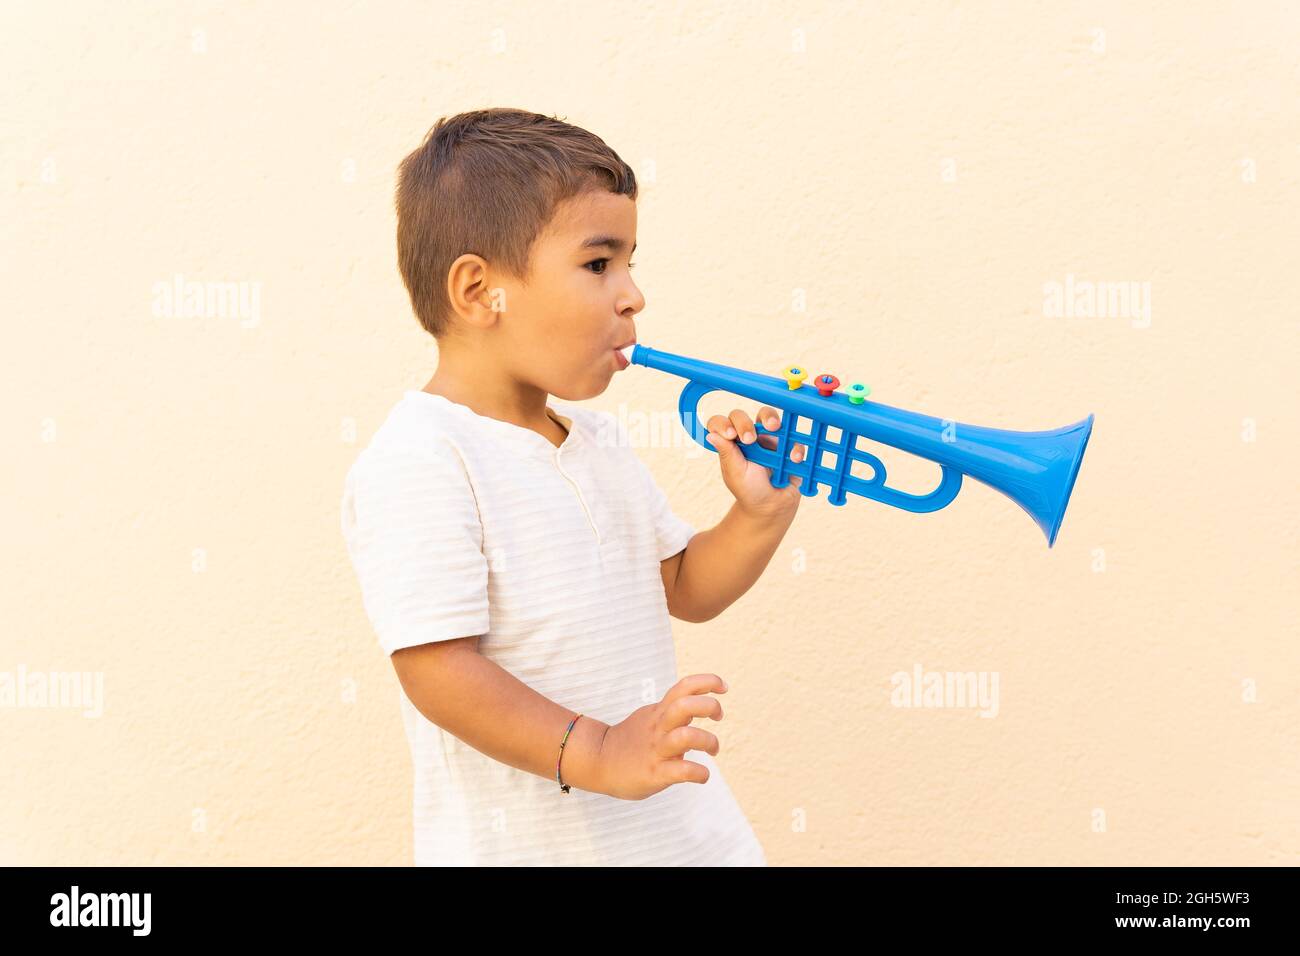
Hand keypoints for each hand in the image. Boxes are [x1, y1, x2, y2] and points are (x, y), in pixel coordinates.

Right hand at [596, 674, 727, 800]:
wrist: (598, 762)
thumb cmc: (630, 741)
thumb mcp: (651, 717)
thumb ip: (674, 710)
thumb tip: (701, 705)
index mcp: (659, 712)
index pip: (685, 686)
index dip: (708, 681)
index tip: (723, 688)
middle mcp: (659, 727)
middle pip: (686, 705)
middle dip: (709, 706)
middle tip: (718, 716)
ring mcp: (657, 750)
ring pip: (687, 737)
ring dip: (709, 741)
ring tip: (712, 749)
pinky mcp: (655, 773)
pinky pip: (683, 771)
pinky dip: (700, 773)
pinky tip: (701, 775)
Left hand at [705, 405, 805, 519]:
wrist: (772, 506)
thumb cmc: (750, 490)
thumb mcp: (735, 473)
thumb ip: (727, 453)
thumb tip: (711, 435)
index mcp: (731, 443)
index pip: (722, 424)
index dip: (722, 424)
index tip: (729, 435)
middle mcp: (749, 437)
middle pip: (743, 416)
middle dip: (745, 423)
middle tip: (750, 439)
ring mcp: (770, 439)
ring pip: (769, 417)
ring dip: (771, 418)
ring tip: (773, 427)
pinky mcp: (789, 446)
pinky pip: (794, 439)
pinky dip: (794, 447)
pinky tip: (793, 458)